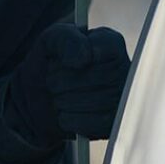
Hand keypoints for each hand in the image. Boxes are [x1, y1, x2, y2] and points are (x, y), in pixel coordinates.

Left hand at [6, 23, 130, 147]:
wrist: (41, 95)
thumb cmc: (52, 63)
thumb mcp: (53, 40)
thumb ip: (67, 38)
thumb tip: (83, 58)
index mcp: (112, 45)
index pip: (86, 54)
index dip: (64, 61)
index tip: (62, 61)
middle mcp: (124, 71)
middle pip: (82, 79)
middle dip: (58, 81)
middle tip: (56, 80)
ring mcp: (121, 100)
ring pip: (79, 101)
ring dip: (61, 100)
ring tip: (63, 95)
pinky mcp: (111, 125)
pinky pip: (79, 122)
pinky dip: (66, 118)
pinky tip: (70, 110)